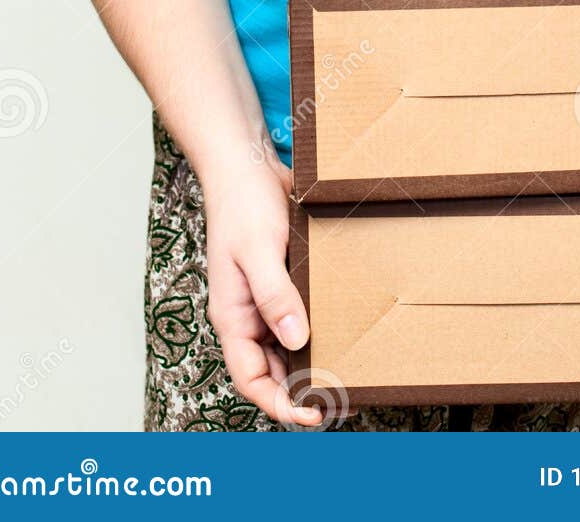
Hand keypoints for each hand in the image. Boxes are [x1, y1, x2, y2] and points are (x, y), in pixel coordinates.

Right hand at [202, 150, 323, 427]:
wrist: (246, 164)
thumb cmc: (243, 204)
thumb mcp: (257, 249)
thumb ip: (275, 294)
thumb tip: (298, 339)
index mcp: (233, 316)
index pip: (250, 379)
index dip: (278, 403)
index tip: (312, 415)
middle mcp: (248, 315)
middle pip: (271, 371)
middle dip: (299, 392)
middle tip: (340, 402)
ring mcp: (265, 300)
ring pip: (287, 348)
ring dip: (311, 364)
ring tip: (346, 376)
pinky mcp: (283, 282)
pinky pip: (299, 318)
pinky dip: (317, 332)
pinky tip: (342, 334)